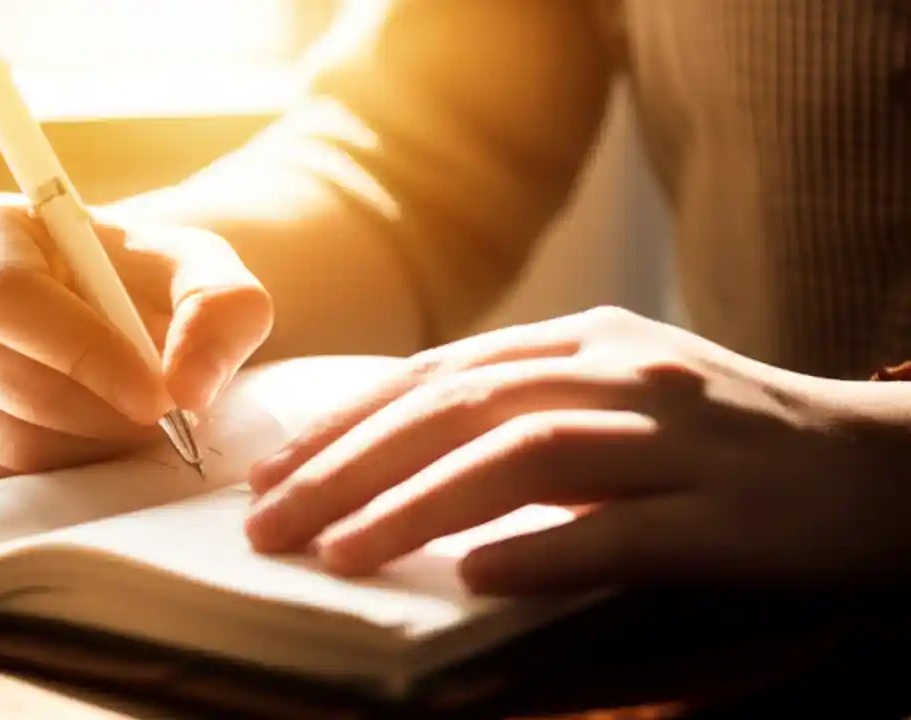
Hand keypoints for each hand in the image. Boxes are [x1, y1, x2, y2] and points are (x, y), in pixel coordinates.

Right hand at [0, 194, 272, 476]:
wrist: (112, 306)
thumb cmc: (143, 277)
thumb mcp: (199, 267)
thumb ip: (218, 306)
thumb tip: (189, 390)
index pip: (7, 299)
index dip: (84, 354)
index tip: (157, 395)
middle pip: (12, 381)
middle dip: (107, 410)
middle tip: (166, 410)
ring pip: (12, 441)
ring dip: (97, 444)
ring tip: (137, 414)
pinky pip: (6, 476)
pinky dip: (70, 468)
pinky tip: (101, 432)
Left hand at [245, 306, 910, 593]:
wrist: (881, 465)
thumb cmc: (728, 437)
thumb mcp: (618, 393)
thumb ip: (524, 403)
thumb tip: (404, 449)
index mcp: (581, 341)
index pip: (437, 373)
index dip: (345, 420)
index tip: (271, 469)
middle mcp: (616, 372)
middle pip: (457, 409)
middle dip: (349, 464)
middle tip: (268, 520)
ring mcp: (673, 438)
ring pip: (521, 457)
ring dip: (417, 504)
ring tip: (337, 552)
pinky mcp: (724, 512)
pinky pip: (620, 530)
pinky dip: (542, 551)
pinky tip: (473, 578)